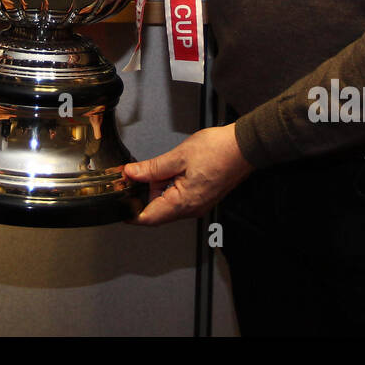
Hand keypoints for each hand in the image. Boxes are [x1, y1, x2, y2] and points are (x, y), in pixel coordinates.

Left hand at [124, 124, 250, 224]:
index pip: (149, 218)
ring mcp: (198, 204)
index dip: (130, 213)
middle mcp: (191, 209)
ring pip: (168, 203)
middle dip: (145, 193)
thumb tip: (131, 174)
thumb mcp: (178, 156)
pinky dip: (170, 185)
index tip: (119, 204)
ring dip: (159, 188)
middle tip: (139, 173)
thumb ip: (152, 168)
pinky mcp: (203, 197)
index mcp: (183, 203)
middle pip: (157, 211)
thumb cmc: (218, 151)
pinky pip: (179, 197)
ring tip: (162, 167)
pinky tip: (173, 169)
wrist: (245, 146)